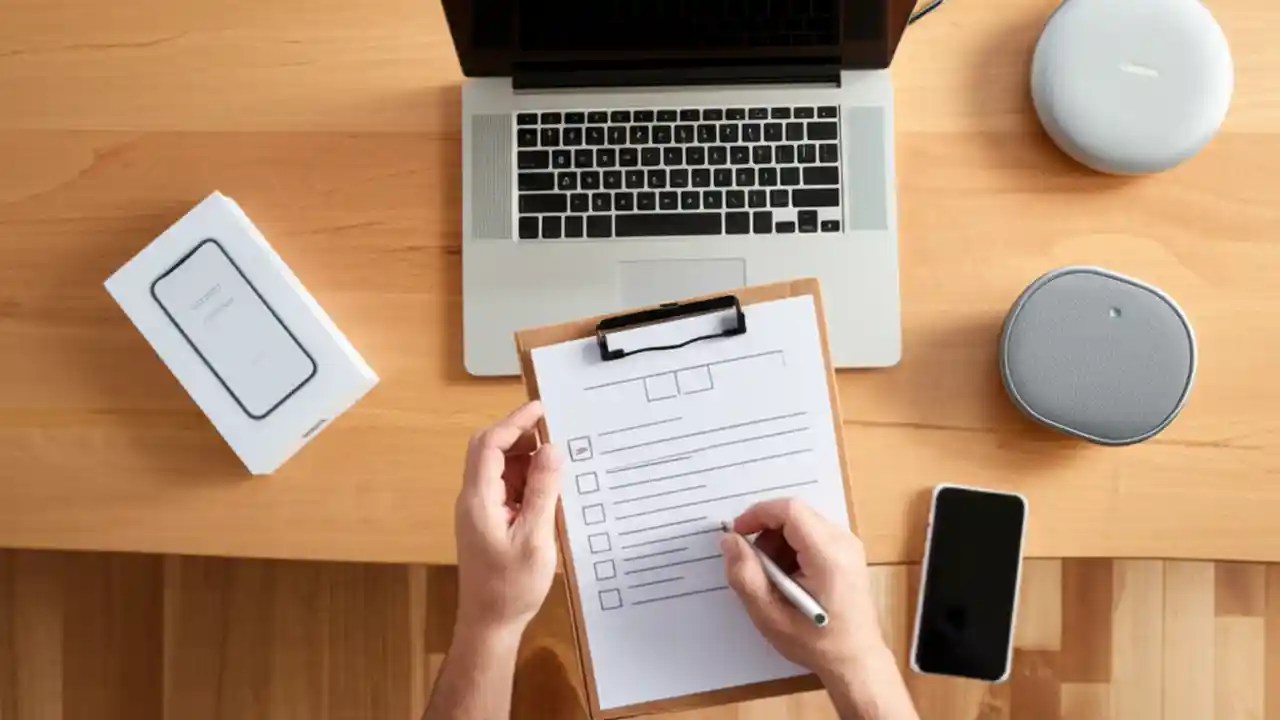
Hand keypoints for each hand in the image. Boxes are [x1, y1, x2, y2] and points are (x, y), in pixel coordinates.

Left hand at [455, 401, 562, 636]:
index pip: (489, 445)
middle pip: (488, 451)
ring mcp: (478, 510)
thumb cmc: (512, 586)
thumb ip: (543, 491)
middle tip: (553, 432)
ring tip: (557, 463)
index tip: (541, 409)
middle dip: (518, 436)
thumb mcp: (535, 538)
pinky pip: (504, 488)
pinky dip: (525, 480)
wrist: (489, 623)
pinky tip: (548, 488)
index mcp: (479, 499)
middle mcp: (473, 499)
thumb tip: (552, 449)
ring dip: (525, 460)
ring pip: (498, 468)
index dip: (514, 422)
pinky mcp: (487, 521)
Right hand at [720, 498, 889, 680]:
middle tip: (755, 565)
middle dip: (767, 532)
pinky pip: (813, 533)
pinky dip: (792, 547)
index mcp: (827, 554)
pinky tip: (789, 578)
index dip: (758, 514)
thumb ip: (745, 574)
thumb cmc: (814, 642)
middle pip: (795, 514)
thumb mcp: (770, 615)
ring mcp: (849, 545)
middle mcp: (843, 541)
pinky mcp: (848, 552)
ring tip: (773, 578)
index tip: (737, 534)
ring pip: (802, 523)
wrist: (855, 660)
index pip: (790, 510)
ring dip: (778, 542)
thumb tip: (729, 540)